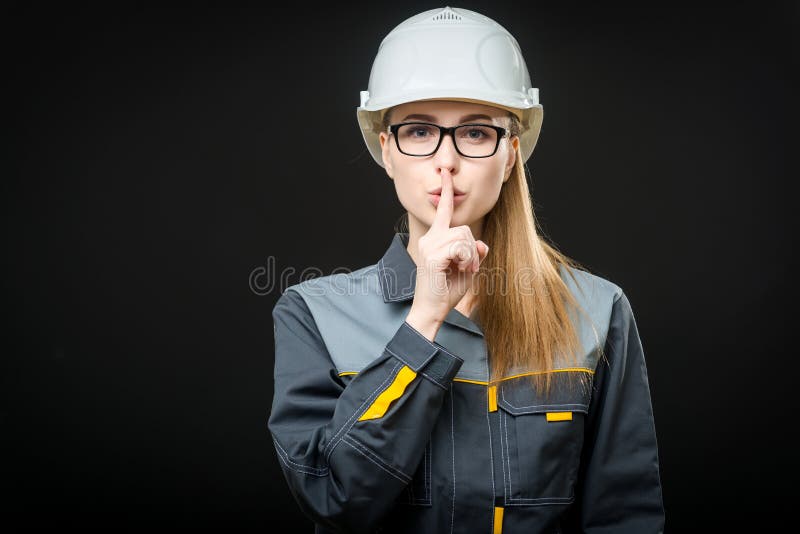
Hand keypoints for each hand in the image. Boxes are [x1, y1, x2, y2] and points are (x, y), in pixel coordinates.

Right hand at [406, 170, 489, 338]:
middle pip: (464, 228)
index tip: (446, 174)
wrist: (431, 310)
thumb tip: (482, 244)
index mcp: (434, 239)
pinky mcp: (432, 255)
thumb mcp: (467, 268)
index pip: (443, 211)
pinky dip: (467, 259)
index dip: (446, 192)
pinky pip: (460, 247)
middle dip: (473, 248)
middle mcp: (429, 239)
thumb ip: (475, 253)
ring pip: (464, 236)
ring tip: (464, 269)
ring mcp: (429, 246)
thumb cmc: (446, 291)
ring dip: (471, 255)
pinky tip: (460, 270)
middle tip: (469, 267)